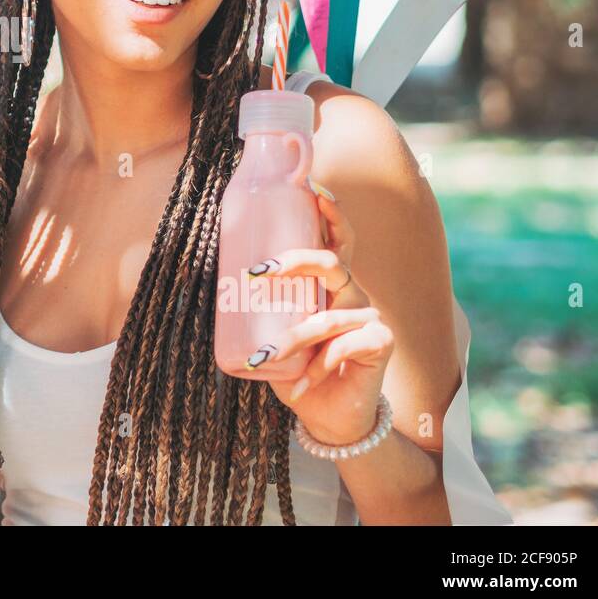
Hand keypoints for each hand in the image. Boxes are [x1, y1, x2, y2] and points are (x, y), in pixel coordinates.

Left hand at [244, 180, 393, 445]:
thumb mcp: (272, 329)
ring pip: (326, 315)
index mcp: (329, 281)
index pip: (334, 236)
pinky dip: (318, 364)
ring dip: (291, 339)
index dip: (328, 208)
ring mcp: (369, 315)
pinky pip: (342, 344)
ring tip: (265, 357)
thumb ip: (259, 304)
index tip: (310, 184)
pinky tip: (304, 382)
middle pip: (332, 261)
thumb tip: (217, 276)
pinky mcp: (379, 341)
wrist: (326, 414)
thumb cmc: (296, 365)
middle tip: (258, 271)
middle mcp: (351, 292)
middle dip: (295, 260)